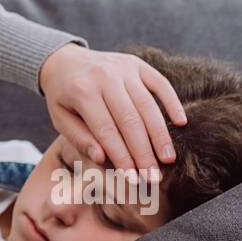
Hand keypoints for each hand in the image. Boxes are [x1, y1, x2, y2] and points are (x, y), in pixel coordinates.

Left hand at [39, 43, 186, 174]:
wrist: (64, 60)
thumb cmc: (63, 96)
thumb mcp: (60, 118)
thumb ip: (79, 138)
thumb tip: (102, 158)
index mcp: (82, 91)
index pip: (107, 131)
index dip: (122, 157)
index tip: (134, 180)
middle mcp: (105, 76)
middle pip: (130, 120)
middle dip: (144, 153)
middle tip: (155, 177)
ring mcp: (123, 67)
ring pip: (148, 105)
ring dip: (160, 134)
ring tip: (168, 159)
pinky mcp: (138, 64)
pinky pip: (160, 83)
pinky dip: (173, 102)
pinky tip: (181, 122)